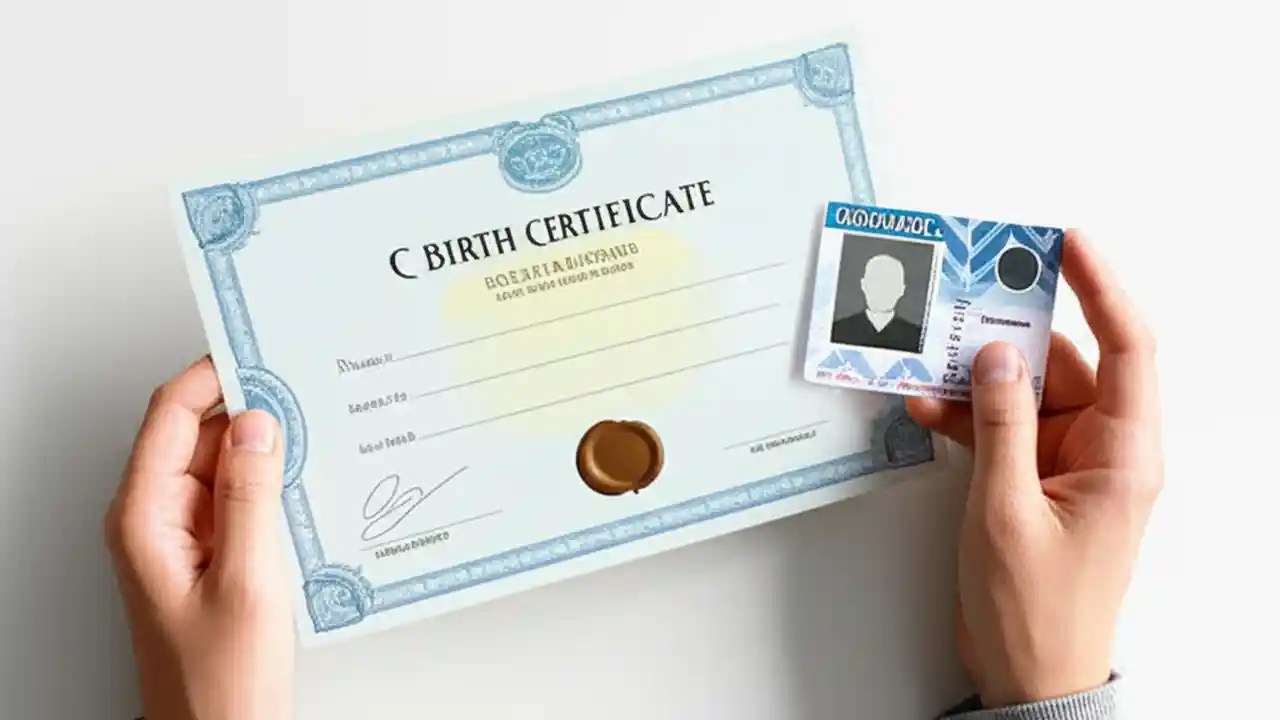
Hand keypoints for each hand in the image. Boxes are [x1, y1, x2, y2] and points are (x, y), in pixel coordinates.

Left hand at [105, 358, 294, 719]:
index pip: (171, 415)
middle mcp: (158, 518)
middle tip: (309, 392)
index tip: (260, 351)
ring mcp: (184, 535)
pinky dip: (275, 485)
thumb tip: (257, 425)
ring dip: (270, 450)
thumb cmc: (219, 681)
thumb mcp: (246, 581)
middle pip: (201, 433)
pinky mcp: (212, 552)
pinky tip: (311, 487)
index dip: (213, 374)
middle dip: (253, 409)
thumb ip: (250, 496)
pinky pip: (240, 498)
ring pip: (226, 464)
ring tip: (321, 440)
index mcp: (145, 517)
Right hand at [907, 231, 1162, 707]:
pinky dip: (965, 415)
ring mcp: (1065, 463)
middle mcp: (1102, 449)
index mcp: (1123, 454)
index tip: (1068, 243)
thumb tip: (998, 355)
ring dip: (977, 375)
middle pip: (1066, 362)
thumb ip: (1001, 425)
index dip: (1102, 287)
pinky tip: (925, 405)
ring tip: (928, 351)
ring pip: (1024, 391)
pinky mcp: (1032, 480)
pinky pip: (1002, 427)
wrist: (1029, 676)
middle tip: (970, 289)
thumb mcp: (1007, 510)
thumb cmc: (1035, 611)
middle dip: (1015, 328)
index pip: (1130, 347)